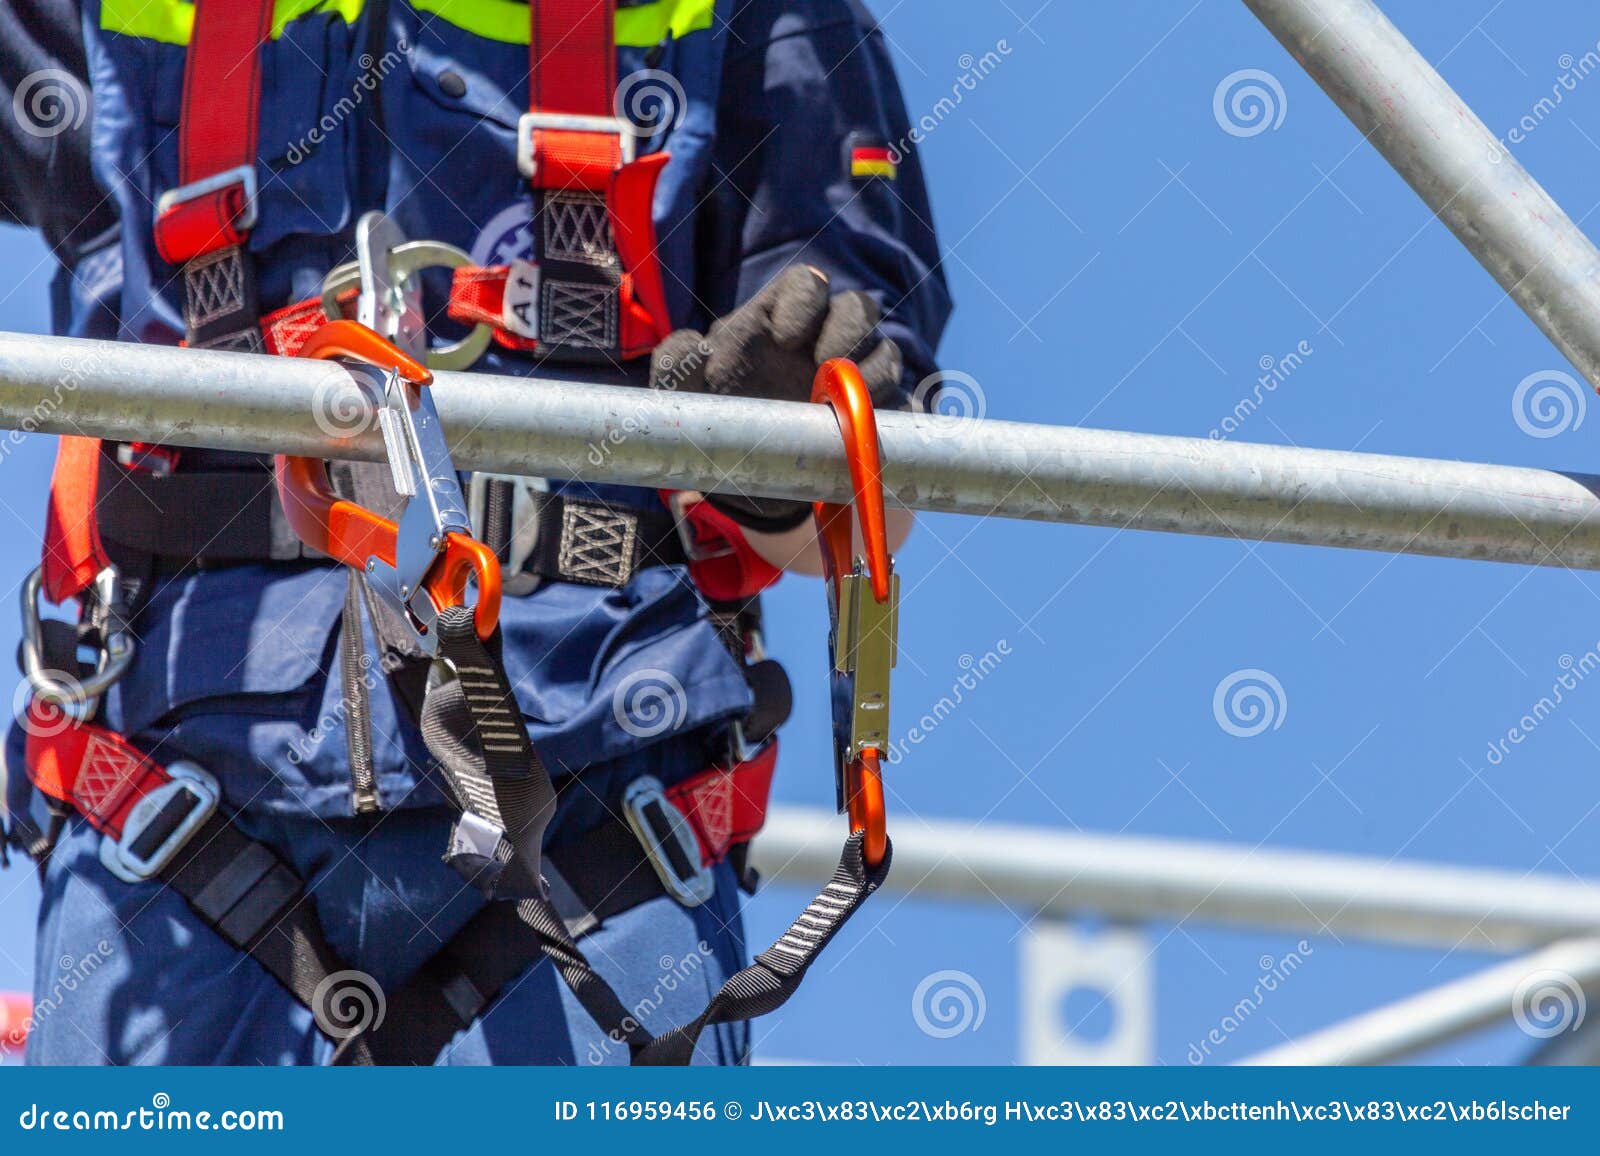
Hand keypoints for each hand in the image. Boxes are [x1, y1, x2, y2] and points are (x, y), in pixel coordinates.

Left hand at [650, 267, 902, 529]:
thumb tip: (691, 344)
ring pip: (887, 353)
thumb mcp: (687, 397)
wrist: (755, 484)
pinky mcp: (881, 417)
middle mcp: (826, 344)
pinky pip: (905, 406)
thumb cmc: (721, 425)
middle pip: (859, 308)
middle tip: (824, 363)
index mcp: (782, 324)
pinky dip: (892, 414)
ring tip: (840, 406)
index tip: (783, 337)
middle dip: (847, 329)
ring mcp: (859, 380)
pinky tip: (867, 433)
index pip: (806, 284)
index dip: (803, 300)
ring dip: (872, 372)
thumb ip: (676, 364)